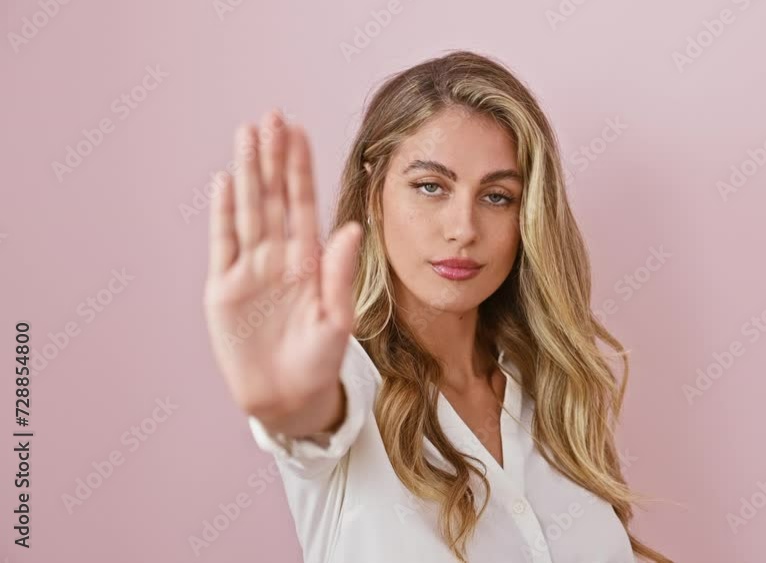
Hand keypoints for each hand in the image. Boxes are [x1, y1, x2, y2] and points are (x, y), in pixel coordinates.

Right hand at [203, 109, 362, 437]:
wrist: (289, 398)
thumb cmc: (320, 361)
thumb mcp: (338, 319)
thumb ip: (341, 274)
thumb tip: (352, 228)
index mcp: (309, 260)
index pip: (303, 203)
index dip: (299, 167)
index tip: (298, 130)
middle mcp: (278, 257)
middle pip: (273, 197)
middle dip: (271, 157)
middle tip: (271, 116)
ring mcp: (249, 269)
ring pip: (247, 210)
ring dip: (246, 173)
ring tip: (246, 134)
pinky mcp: (223, 288)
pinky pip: (222, 243)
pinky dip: (222, 213)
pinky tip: (224, 182)